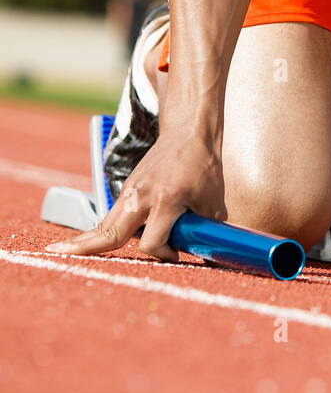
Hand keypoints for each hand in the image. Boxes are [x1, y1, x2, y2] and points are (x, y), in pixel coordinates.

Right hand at [46, 131, 226, 261]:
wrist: (188, 133)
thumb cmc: (204, 168)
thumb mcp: (214, 202)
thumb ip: (207, 232)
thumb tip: (210, 258)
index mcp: (166, 199)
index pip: (153, 242)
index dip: (164, 255)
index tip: (177, 255)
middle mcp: (141, 196)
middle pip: (110, 232)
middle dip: (88, 248)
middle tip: (59, 256)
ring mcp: (129, 192)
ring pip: (103, 225)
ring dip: (84, 241)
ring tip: (55, 251)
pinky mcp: (126, 191)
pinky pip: (110, 218)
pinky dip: (96, 233)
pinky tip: (78, 243)